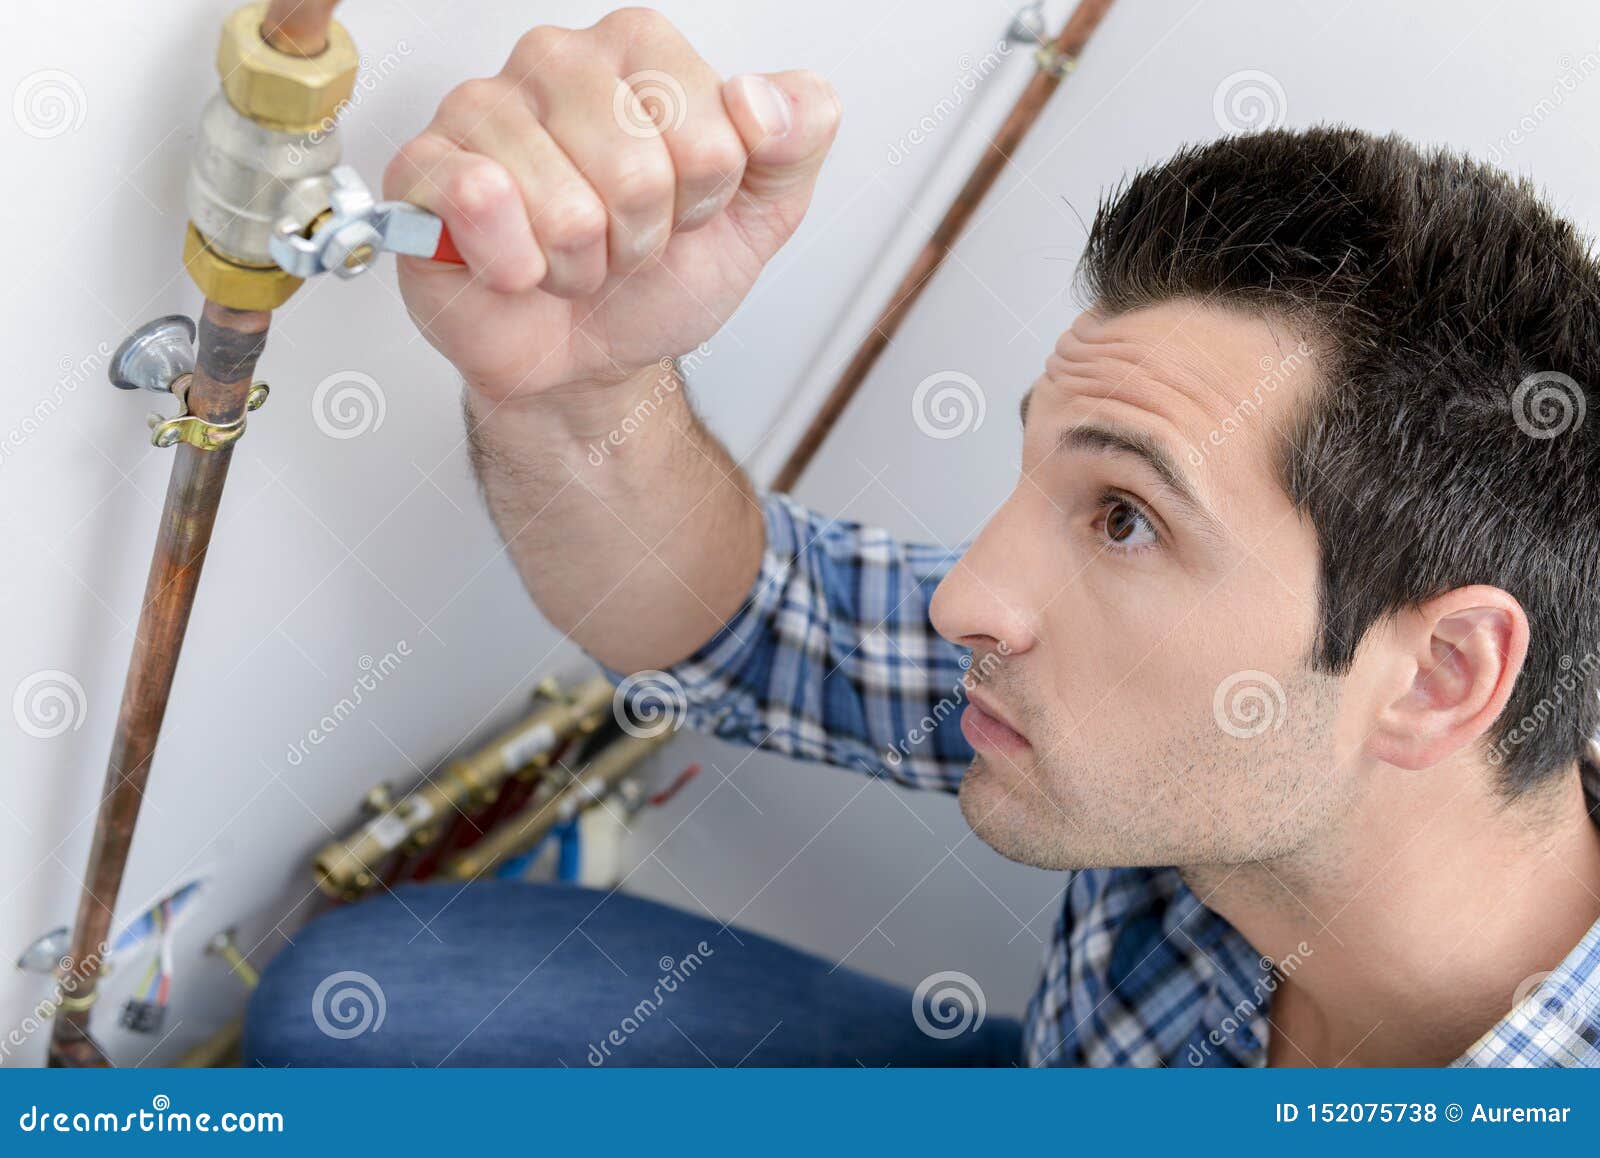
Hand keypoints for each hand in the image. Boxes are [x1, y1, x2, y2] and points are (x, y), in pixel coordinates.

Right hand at [384, 7, 840, 402]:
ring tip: (570, 257)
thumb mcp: (759, 216)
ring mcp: (482, 107)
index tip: (682, 211)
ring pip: (568, 206)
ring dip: (581, 263)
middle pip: (637, 167)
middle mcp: (557, 60)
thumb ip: (797, 141)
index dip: (702, 198)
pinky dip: (515, 267)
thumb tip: (766, 98)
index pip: (708, 127)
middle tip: (621, 243)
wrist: (590, 360)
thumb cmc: (659, 280)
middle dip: (642, 237)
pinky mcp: (424, 168)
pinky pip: (480, 205)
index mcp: (640, 52)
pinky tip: (513, 263)